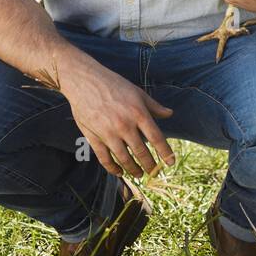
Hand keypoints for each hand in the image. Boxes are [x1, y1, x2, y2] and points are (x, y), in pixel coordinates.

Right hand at [56, 50, 175, 177]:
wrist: (84, 81)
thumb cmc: (114, 85)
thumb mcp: (138, 93)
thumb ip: (154, 106)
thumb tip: (170, 114)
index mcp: (138, 113)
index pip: (156, 138)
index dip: (165, 153)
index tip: (171, 163)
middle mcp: (124, 125)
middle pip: (141, 152)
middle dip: (150, 166)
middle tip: (154, 172)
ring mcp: (108, 133)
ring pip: (124, 159)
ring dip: (133, 170)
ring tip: (140, 174)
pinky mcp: (93, 137)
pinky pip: (104, 158)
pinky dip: (112, 168)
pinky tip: (119, 172)